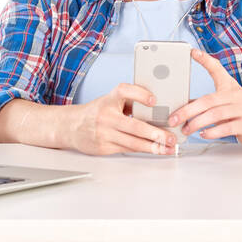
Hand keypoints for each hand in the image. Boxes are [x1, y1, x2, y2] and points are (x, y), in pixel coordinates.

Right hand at [60, 82, 178, 155]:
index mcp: (108, 99)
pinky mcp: (103, 147)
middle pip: (134, 126)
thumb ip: (129, 101)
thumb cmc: (96, 112)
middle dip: (156, 134)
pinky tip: (153, 150)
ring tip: (167, 148)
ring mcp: (104, 134)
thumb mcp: (109, 100)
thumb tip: (156, 108)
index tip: (154, 100)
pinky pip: (127, 149)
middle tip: (170, 137)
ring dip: (153, 147)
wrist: (70, 126)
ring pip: (133, 142)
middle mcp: (105, 116)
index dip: (140, 94)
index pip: (124, 91)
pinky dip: (142, 150)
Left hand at [170, 47, 241, 148]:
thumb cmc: (240, 114)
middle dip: (187, 110)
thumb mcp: (224, 104)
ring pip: (215, 114)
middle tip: (173, 119)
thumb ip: (206, 104)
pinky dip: (212, 132)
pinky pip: (227, 128)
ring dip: (197, 123)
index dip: (205, 60)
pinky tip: (203, 134)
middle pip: (208, 100)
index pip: (217, 69)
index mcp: (229, 86)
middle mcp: (237, 95)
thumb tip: (181, 107)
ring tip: (186, 130)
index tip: (192, 52)